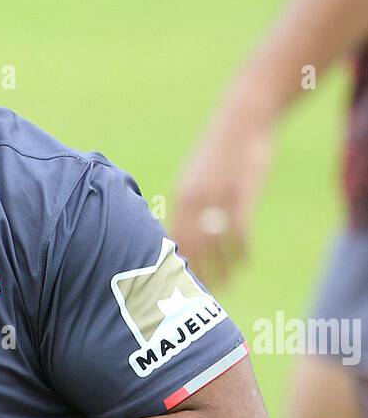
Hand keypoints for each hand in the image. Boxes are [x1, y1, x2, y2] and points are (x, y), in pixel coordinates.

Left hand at [171, 107, 275, 289]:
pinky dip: (242, 250)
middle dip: (195, 276)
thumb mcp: (195, 177)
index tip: (173, 289)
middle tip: (200, 299)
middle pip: (191, 248)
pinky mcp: (243, 192)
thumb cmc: (220, 152)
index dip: (172, 267)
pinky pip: (240, 230)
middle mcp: (196, 200)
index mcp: (181, 197)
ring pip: (216, 244)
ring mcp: (219, 196)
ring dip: (222, 268)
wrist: (244, 118)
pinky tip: (245, 261)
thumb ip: (186, 206)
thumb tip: (178, 235)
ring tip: (227, 286)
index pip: (172, 240)